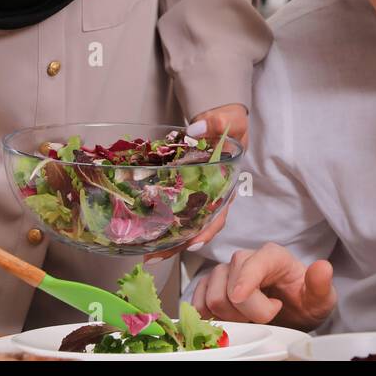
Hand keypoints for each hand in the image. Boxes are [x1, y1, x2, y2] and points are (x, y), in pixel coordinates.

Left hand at [143, 104, 247, 262]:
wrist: (219, 118)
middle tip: (156, 256)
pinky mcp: (182, 189)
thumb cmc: (230, 123)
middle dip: (178, 244)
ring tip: (146, 254)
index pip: (219, 214)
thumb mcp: (232, 120)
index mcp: (227, 185)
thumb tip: (196, 130)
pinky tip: (144, 231)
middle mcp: (212, 196)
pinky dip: (160, 220)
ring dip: (167, 239)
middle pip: (197, 227)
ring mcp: (196, 194)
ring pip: (184, 223)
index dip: (207, 231)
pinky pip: (173, 207)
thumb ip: (218, 123)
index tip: (192, 243)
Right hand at [190, 243, 336, 330]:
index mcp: (273, 256)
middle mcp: (245, 259)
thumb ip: (321, 284)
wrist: (292, 311)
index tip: (239, 298)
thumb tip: (322, 267)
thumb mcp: (320, 298)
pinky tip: (228, 320)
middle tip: (267, 318)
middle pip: (230, 286)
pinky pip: (198, 301)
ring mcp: (226, 272)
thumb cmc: (303, 302)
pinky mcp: (211, 286)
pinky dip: (209, 316)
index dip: (244, 281)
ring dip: (229, 316)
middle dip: (247, 312)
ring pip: (212, 296)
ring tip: (249, 319)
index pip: (252, 263)